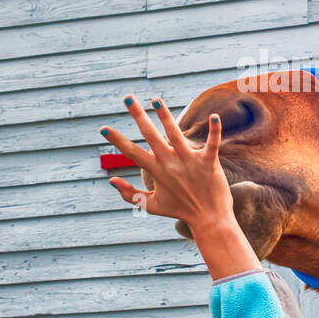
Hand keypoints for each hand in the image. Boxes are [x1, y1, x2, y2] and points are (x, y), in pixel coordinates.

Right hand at [102, 96, 233, 238]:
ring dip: (165, 116)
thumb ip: (130, 194)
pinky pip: (212, 143)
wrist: (210, 220)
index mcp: (156, 171)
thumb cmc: (181, 210)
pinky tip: (214, 116)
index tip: (103, 128)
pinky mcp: (209, 162)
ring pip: (175, 134)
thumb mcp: (151, 205)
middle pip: (150, 135)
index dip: (117, 140)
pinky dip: (214, 130)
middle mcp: (170, 163)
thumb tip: (112, 181)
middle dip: (138, 115)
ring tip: (156, 100)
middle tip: (128, 98)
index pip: (132, 152)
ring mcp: (189, 161)